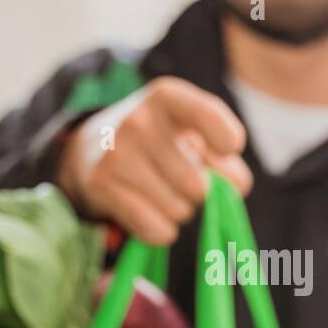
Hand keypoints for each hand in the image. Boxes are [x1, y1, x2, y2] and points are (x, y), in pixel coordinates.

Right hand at [55, 76, 251, 243]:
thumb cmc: (163, 143)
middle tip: (183, 181)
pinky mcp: (99, 185)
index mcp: (167, 97)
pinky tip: (150, 213)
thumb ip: (227, 164)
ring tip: (162, 192)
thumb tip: (232, 190)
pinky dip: (162, 230)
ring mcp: (115, 154)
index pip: (206, 115)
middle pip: (197, 184)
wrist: (95, 146)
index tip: (226, 150)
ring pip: (178, 210)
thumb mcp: (195, 136)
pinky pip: (155, 229)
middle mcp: (138, 120)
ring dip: (180, 212)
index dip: (227, 141)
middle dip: (200, 194)